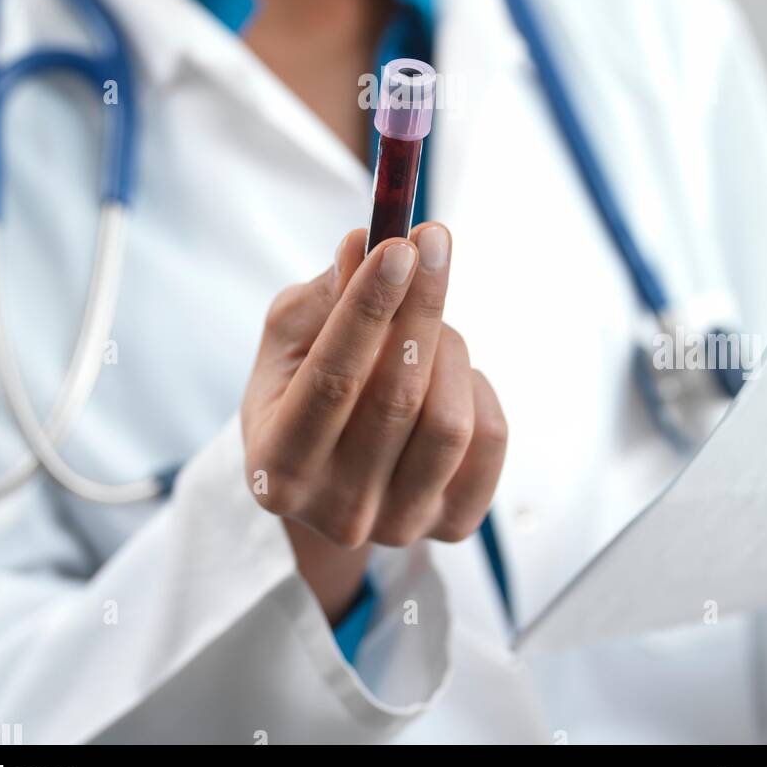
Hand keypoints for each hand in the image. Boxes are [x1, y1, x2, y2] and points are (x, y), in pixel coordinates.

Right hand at [241, 224, 506, 617]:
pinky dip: (476, 388)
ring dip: (448, 347)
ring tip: (430, 326)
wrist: (328, 474)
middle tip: (434, 240)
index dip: (368, 308)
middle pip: (398, 397)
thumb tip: (366, 243)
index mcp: (277, 466)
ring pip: (450, 420)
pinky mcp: (453, 524)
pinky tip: (448, 375)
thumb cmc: (302, 388)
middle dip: (422, 306)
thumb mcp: (291, 338)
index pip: (331, 380)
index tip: (400, 245)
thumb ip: (327, 293)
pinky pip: (490, 439)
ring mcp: (398, 526)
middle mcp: (336, 509)